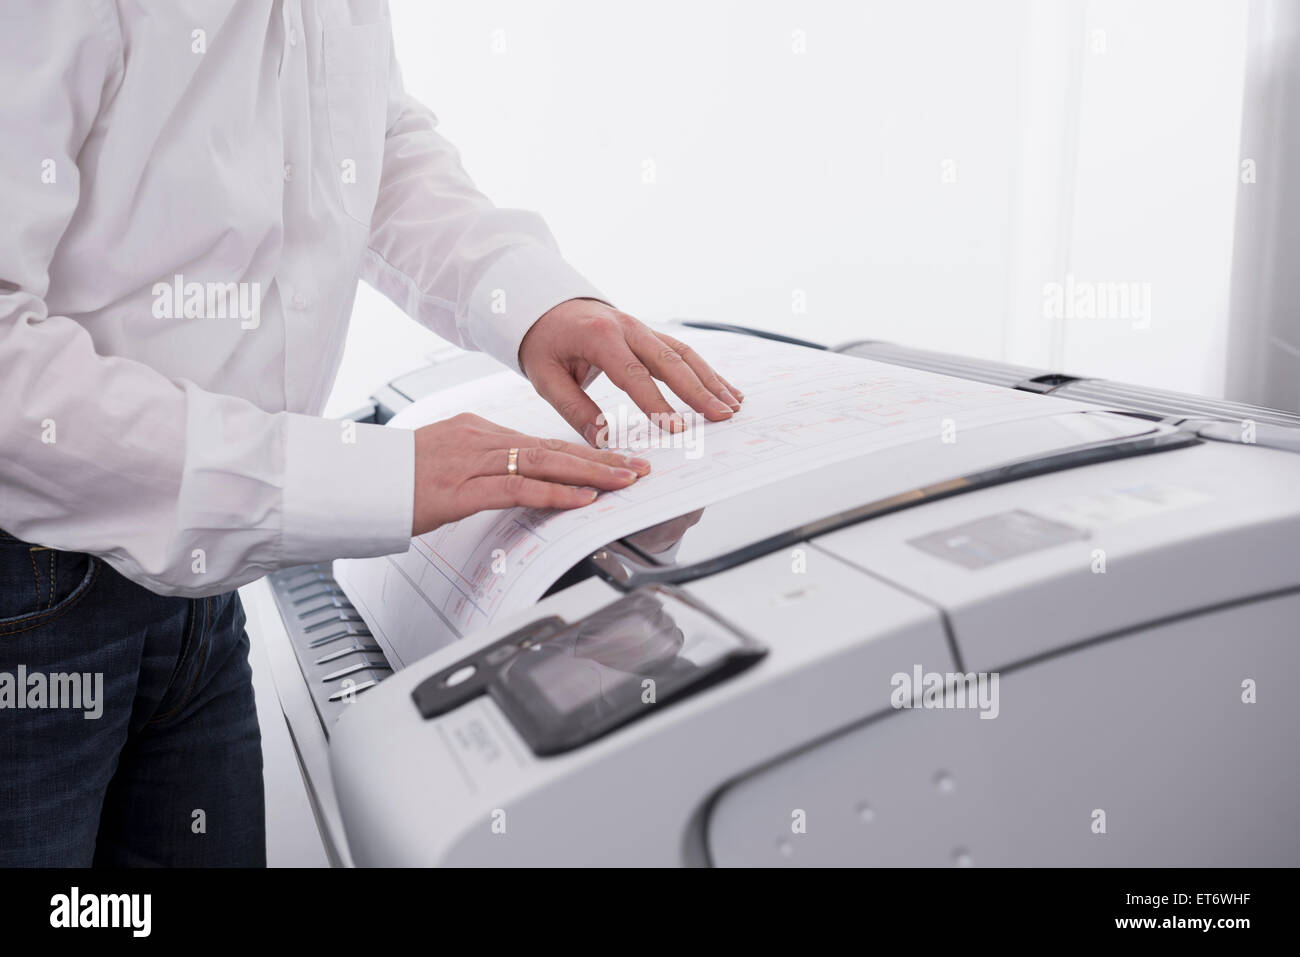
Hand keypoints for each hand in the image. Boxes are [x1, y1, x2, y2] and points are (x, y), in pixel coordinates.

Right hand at [411, 413, 650, 535]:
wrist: (352, 480)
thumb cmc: (392, 479)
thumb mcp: (443, 465)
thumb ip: (480, 471)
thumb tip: (514, 484)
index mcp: (477, 431)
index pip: (542, 442)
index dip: (584, 452)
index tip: (617, 460)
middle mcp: (480, 438)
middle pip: (553, 447)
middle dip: (602, 459)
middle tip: (640, 468)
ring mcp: (471, 461)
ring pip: (544, 463)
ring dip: (591, 473)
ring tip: (626, 482)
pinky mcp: (461, 488)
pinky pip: (517, 487)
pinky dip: (555, 492)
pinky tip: (582, 498)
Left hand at [517, 300, 743, 445]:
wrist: (545, 306)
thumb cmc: (544, 344)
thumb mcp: (547, 379)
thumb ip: (575, 410)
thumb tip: (604, 443)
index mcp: (600, 337)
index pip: (633, 375)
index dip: (657, 404)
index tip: (679, 429)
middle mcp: (627, 327)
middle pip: (670, 361)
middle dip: (699, 391)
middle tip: (722, 417)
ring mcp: (642, 328)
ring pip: (684, 354)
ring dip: (711, 380)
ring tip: (733, 406)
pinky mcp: (650, 334)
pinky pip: (683, 351)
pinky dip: (706, 371)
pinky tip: (725, 389)